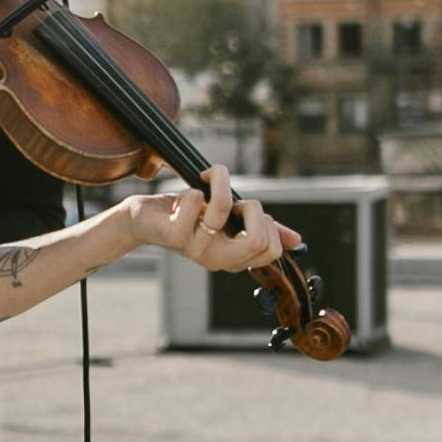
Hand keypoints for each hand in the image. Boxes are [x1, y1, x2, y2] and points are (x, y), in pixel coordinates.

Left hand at [123, 167, 298, 275]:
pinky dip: (194, 187)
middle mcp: (217, 259)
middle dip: (254, 207)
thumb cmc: (189, 217)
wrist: (145, 220)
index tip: (248, 210)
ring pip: (224, 208)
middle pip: (258, 240)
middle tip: (235, 201)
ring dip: (219, 181)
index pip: (272, 249)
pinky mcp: (174, 234)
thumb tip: (297, 241)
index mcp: (234, 259)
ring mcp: (196, 249)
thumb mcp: (230, 221)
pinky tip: (184, 196)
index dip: (267, 222)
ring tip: (207, 181)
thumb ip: (262, 229)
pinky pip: (196, 202)